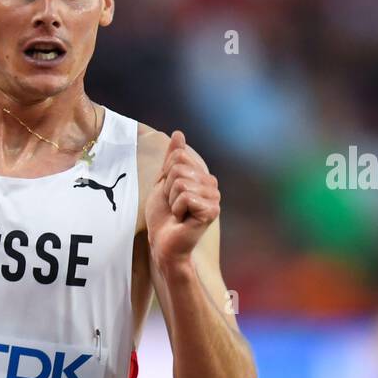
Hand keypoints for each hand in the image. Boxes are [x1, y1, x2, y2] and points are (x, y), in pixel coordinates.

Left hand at [146, 130, 219, 266]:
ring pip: (181, 182)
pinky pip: (185, 196)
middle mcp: (212, 185)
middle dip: (168, 188)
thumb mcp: (163, 182)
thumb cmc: (163, 216)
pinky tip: (182, 219)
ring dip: (171, 200)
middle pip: (179, 168)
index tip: (169, 193)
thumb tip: (178, 133)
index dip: (166, 175)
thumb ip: (171, 159)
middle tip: (173, 206)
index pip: (179, 156)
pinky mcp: (211, 210)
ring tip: (177, 213)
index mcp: (203, 176)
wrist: (163, 243)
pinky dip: (176, 208)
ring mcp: (214, 198)